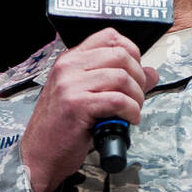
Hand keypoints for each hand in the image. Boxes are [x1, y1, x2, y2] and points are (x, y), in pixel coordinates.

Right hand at [20, 28, 158, 191]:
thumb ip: (117, 82)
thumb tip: (151, 73)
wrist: (40, 155)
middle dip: (138, 77)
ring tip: (133, 111)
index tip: (136, 72)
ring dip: (137, 97)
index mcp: (70, 60)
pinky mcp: (76, 105)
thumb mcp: (88, 97)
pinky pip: (118, 101)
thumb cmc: (62, 129)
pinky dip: (131, 111)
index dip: (132, 52)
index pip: (109, 36)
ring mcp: (71, 85)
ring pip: (122, 77)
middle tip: (137, 97)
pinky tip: (129, 120)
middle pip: (120, 55)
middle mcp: (69, 68)